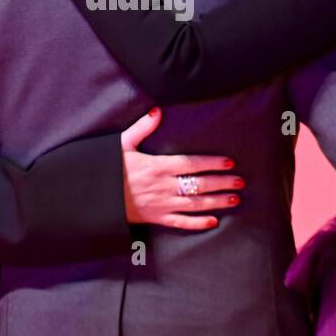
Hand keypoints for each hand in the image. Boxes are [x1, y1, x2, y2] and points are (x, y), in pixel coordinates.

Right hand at [119, 108, 242, 230]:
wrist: (96, 196)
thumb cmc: (109, 168)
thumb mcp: (121, 144)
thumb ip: (142, 128)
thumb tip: (156, 111)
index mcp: (158, 166)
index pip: (192, 164)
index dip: (212, 163)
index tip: (229, 163)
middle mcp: (164, 186)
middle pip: (199, 184)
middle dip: (222, 183)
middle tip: (240, 182)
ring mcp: (161, 204)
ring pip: (195, 204)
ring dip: (216, 202)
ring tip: (234, 199)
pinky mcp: (156, 218)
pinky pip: (180, 223)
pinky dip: (197, 223)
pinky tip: (212, 222)